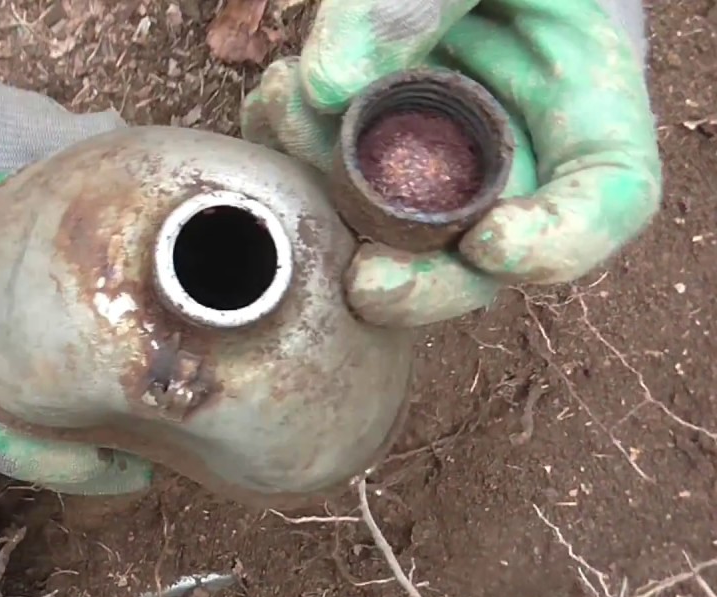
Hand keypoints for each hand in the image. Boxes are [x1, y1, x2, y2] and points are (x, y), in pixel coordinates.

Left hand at [241, 0, 661, 326]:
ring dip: (333, 210)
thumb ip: (416, 3)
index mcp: (581, 104)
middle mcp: (507, 153)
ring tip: (288, 111)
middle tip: (366, 283)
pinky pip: (328, 193)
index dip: (558, 243)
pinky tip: (274, 107)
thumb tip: (327, 86)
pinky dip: (292, 166)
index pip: (606, 201)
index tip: (490, 244)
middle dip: (424, 284)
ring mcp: (432, 167)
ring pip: (391, 238)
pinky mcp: (363, 162)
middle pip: (485, 259)